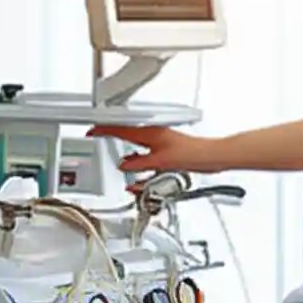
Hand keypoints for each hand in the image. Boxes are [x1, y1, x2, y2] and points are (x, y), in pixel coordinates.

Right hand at [86, 125, 218, 172]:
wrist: (211, 157)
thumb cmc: (192, 153)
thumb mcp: (159, 162)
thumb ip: (139, 164)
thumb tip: (125, 166)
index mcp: (149, 133)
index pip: (120, 129)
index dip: (104, 130)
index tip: (92, 131)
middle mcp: (153, 135)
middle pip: (126, 136)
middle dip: (112, 140)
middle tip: (98, 142)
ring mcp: (160, 143)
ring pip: (136, 148)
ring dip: (127, 157)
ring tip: (118, 165)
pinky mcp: (167, 152)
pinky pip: (146, 157)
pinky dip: (139, 164)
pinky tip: (138, 173)